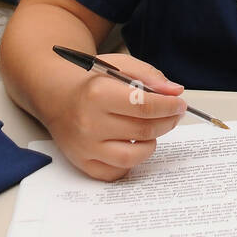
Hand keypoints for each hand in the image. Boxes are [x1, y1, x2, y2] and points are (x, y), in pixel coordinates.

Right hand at [48, 53, 187, 180]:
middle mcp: (89, 123)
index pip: (144, 105)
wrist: (57, 96)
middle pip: (143, 129)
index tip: (180, 104)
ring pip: (133, 156)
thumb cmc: (91, 80)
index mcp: (97, 94)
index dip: (169, 106)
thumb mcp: (119, 65)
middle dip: (167, 121)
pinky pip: (117, 172)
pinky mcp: (83, 163)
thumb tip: (175, 92)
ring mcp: (85, 147)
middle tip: (174, 114)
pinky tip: (134, 144)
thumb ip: (149, 76)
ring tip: (153, 129)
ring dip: (152, 142)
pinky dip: (132, 161)